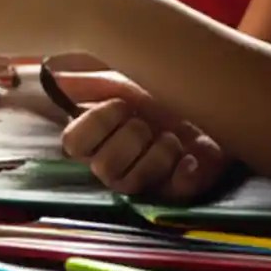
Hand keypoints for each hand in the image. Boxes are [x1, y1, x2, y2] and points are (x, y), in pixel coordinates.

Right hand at [55, 71, 227, 202]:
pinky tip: (191, 156)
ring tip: (173, 137)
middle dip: (132, 137)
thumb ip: (89, 83)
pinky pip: (169, 192)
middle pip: (103, 167)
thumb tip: (56, 78)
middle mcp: (112, 165)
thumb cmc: (162, 92)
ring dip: (158, 152)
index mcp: (97, 139)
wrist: (213, 102)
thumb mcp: (125, 79)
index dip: (97, 124)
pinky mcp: (175, 193)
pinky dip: (183, 171)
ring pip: (131, 182)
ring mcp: (143, 182)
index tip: (122, 105)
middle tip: (149, 122)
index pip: (73, 143)